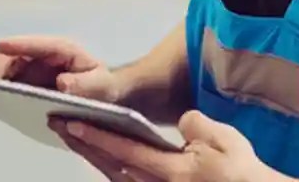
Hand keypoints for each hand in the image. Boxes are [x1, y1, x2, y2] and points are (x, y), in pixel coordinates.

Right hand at [0, 36, 119, 101]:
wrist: (103, 93)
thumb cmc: (103, 85)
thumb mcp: (101, 85)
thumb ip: (85, 84)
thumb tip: (62, 84)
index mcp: (62, 50)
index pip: (38, 44)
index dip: (19, 44)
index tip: (1, 45)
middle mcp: (43, 56)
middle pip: (14, 57)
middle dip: (1, 70)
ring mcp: (33, 68)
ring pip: (9, 70)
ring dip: (0, 83)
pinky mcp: (28, 82)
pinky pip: (12, 84)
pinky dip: (5, 92)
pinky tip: (2, 105)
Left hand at [51, 110, 277, 181]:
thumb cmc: (240, 170)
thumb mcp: (224, 138)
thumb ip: (195, 125)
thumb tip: (179, 122)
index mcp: (173, 172)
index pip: (126, 151)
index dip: (98, 137)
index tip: (73, 124)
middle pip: (111, 167)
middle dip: (84, 146)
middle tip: (59, 126)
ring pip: (114, 176)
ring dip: (92, 156)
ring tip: (72, 136)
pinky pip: (126, 181)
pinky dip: (108, 167)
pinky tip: (98, 154)